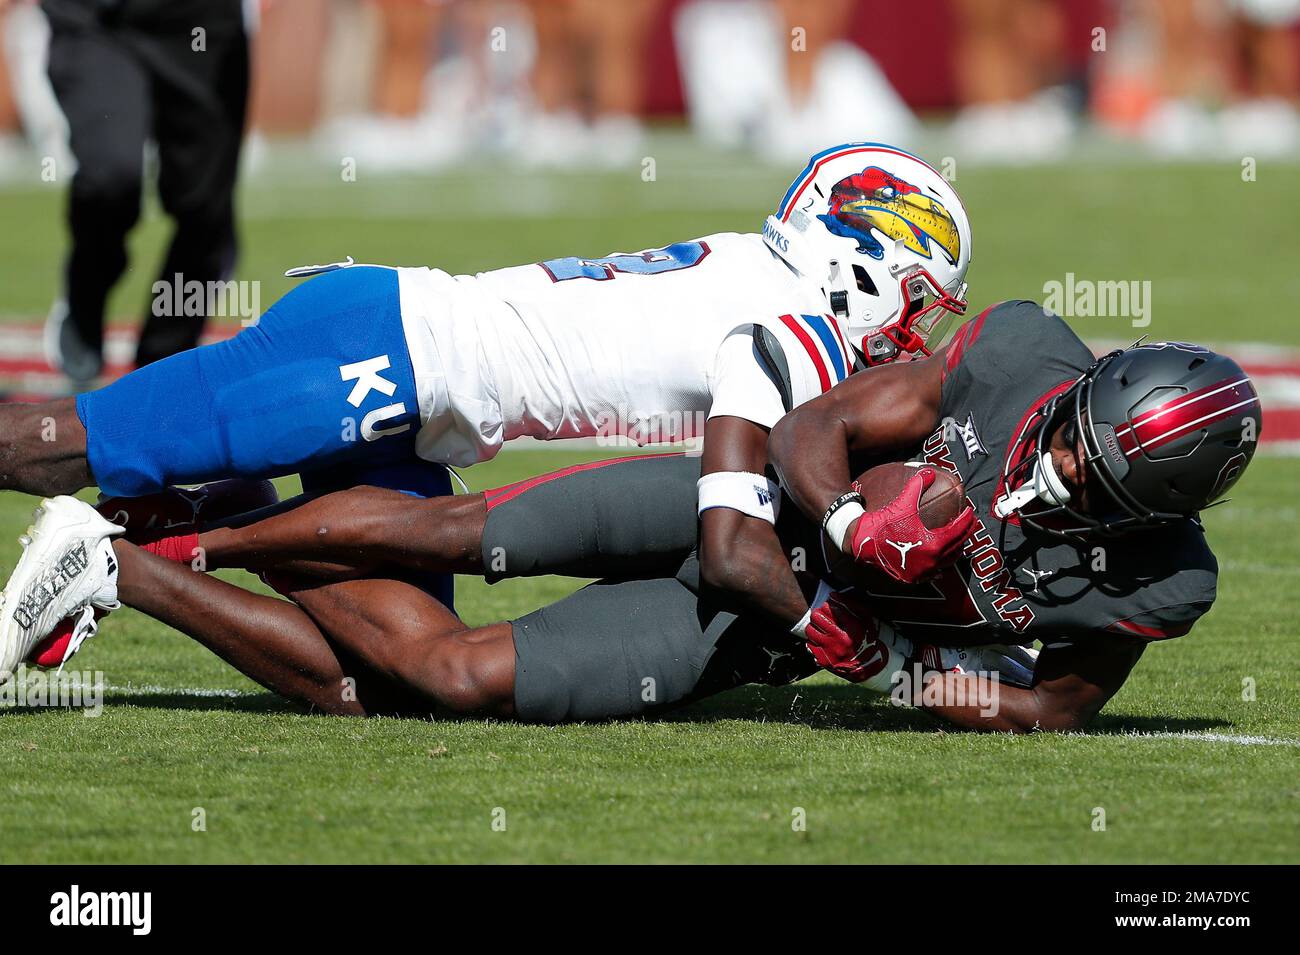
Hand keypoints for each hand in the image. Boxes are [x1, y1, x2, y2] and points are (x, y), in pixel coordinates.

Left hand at [804, 592, 891, 682]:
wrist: (870, 666)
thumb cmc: (868, 638)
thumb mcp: (866, 619)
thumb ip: (851, 605)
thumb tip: (832, 595)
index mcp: (853, 629)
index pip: (832, 608)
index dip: (828, 605)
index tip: (829, 606)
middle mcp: (841, 641)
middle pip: (816, 617)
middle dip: (818, 613)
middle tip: (821, 615)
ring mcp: (831, 652)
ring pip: (810, 630)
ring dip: (814, 626)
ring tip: (821, 627)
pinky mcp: (824, 661)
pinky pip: (809, 644)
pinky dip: (814, 640)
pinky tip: (821, 640)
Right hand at [845, 468, 974, 583]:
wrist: (862, 541)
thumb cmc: (885, 522)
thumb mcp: (904, 502)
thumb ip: (918, 485)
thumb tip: (928, 471)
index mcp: (934, 544)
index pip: (959, 530)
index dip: (967, 519)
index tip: (970, 511)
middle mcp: (932, 561)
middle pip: (957, 546)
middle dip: (965, 533)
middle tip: (969, 523)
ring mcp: (923, 572)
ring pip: (948, 562)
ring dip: (955, 550)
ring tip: (958, 540)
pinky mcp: (913, 577)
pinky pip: (934, 574)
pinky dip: (941, 566)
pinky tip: (941, 562)